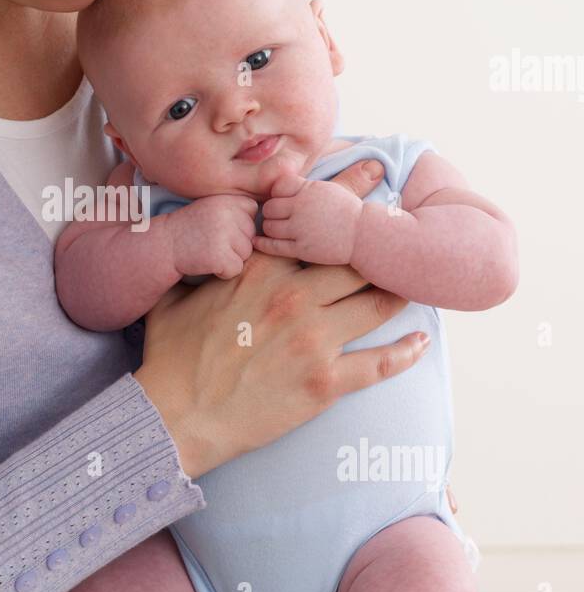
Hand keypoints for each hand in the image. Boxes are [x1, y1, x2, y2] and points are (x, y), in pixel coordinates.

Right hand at [134, 160, 426, 477]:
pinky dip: (406, 352)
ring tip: (414, 282)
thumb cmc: (172, 357)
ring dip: (398, 292)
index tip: (375, 176)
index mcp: (260, 270)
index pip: (315, 224)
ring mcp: (314, 340)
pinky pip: (380, 363)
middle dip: (383, 244)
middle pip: (356, 262)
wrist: (177, 415)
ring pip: (376, 305)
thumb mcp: (176, 296)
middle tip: (406, 232)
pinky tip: (420, 342)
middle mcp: (294, 298)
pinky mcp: (325, 383)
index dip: (348, 197)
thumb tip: (198, 245)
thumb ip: (198, 266)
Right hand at [164, 193, 258, 279]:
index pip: (252, 213)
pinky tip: (206, 260)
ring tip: (208, 248)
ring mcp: (225, 235)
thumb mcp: (214, 206)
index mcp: (230, 199)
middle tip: (210, 238)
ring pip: (246, 254)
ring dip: (229, 257)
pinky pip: (235, 269)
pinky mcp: (220, 256)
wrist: (165, 244)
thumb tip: (272, 220)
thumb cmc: (192, 227)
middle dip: (234, 243)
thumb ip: (238, 208)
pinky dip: (222, 271)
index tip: (217, 224)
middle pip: (251, 236)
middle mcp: (229, 214)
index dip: (238, 224)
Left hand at [253, 167, 366, 263]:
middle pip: (270, 207)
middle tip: (277, 217)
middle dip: (271, 212)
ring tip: (276, 229)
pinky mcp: (301, 248)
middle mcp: (302, 207)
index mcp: (309, 189)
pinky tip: (258, 241)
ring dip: (270, 227)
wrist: (365, 235)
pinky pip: (273, 245)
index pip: (278, 186)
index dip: (278, 193)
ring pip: (269, 226)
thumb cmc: (348, 212)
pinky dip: (262, 243)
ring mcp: (300, 229)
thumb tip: (286, 178)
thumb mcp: (329, 189)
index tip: (283, 199)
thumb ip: (305, 186)